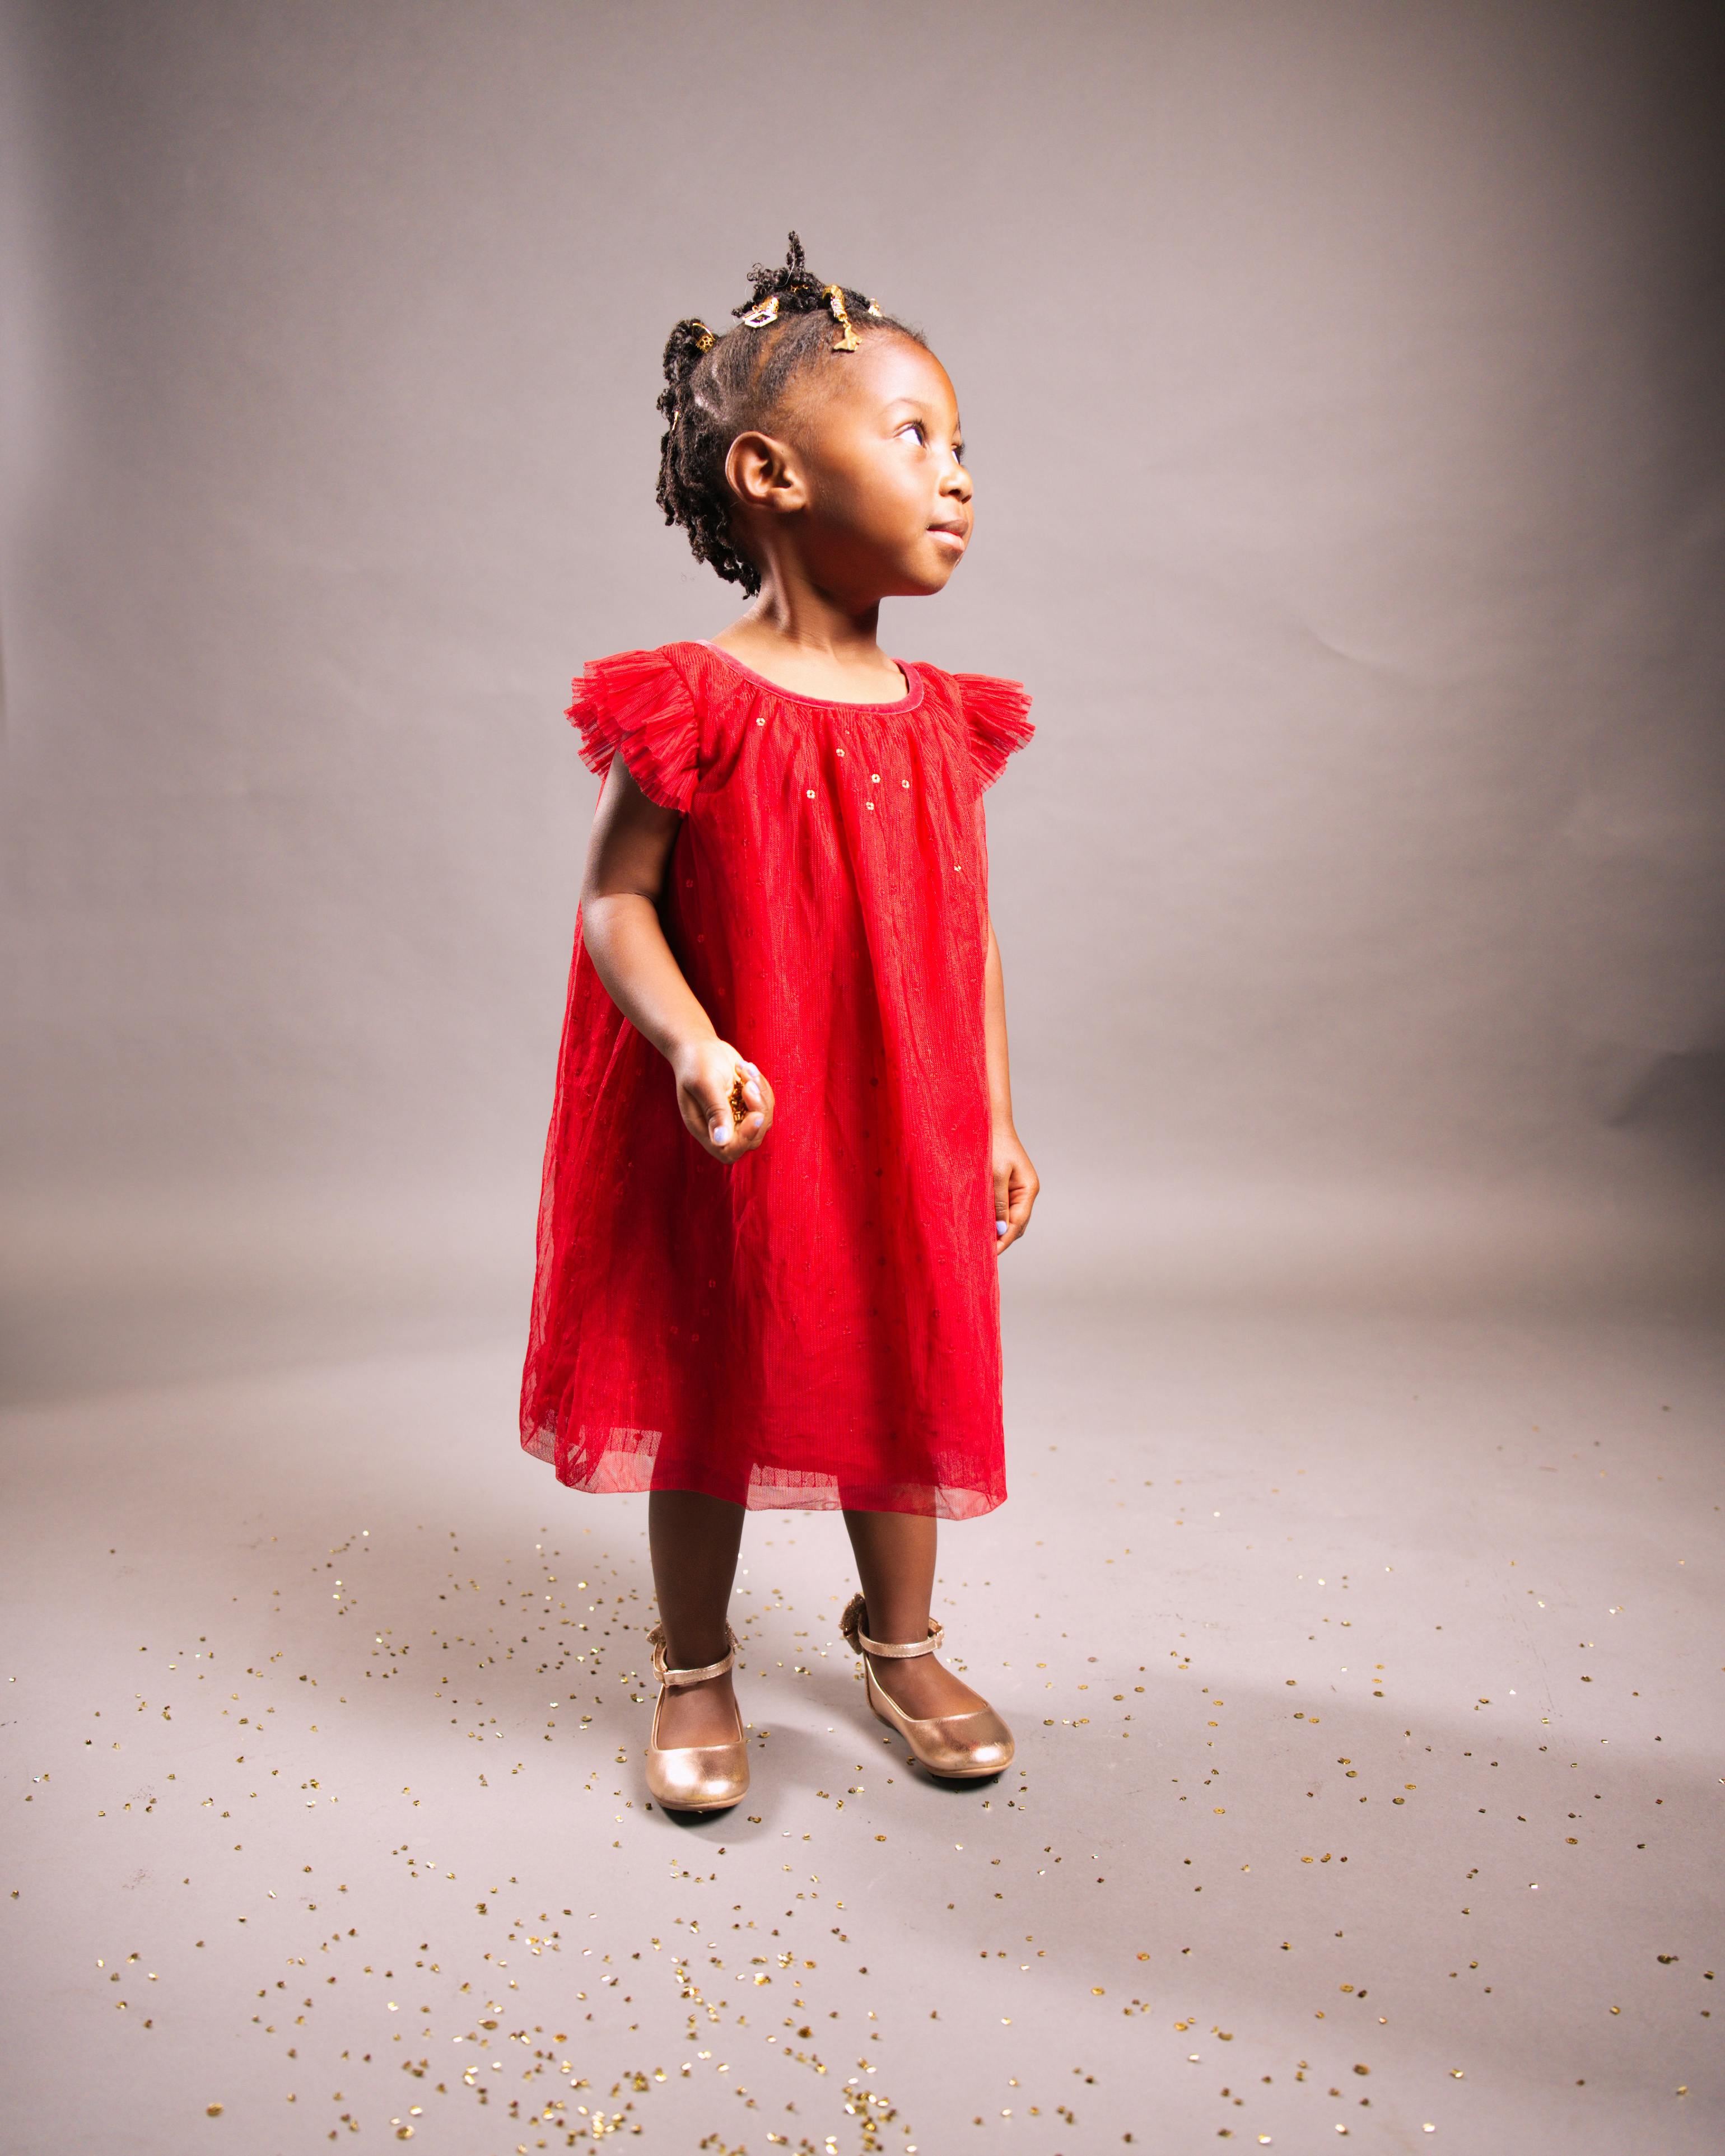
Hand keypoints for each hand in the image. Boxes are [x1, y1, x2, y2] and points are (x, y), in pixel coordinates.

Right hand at [672, 1038, 773, 1162]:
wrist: (699, 1046)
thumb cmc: (695, 1062)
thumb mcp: (704, 1084)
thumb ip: (715, 1111)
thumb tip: (722, 1140)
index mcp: (704, 1128)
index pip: (729, 1150)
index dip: (746, 1138)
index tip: (755, 1115)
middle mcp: (721, 1127)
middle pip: (752, 1138)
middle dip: (758, 1111)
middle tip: (749, 1085)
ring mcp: (736, 1117)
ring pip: (763, 1121)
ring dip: (760, 1094)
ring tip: (744, 1070)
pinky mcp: (747, 1105)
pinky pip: (766, 1104)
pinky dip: (761, 1085)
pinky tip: (745, 1068)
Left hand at [992, 1124, 1037, 1253]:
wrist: (990, 1122)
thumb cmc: (994, 1144)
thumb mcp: (995, 1174)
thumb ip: (998, 1202)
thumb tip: (999, 1229)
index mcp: (1028, 1189)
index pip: (1018, 1223)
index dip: (1004, 1240)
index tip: (991, 1255)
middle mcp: (1025, 1191)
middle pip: (1016, 1224)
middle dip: (1001, 1239)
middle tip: (982, 1254)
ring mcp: (1017, 1189)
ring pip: (1008, 1218)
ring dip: (996, 1230)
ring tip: (979, 1243)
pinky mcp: (1006, 1185)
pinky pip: (1001, 1208)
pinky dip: (993, 1218)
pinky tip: (980, 1224)